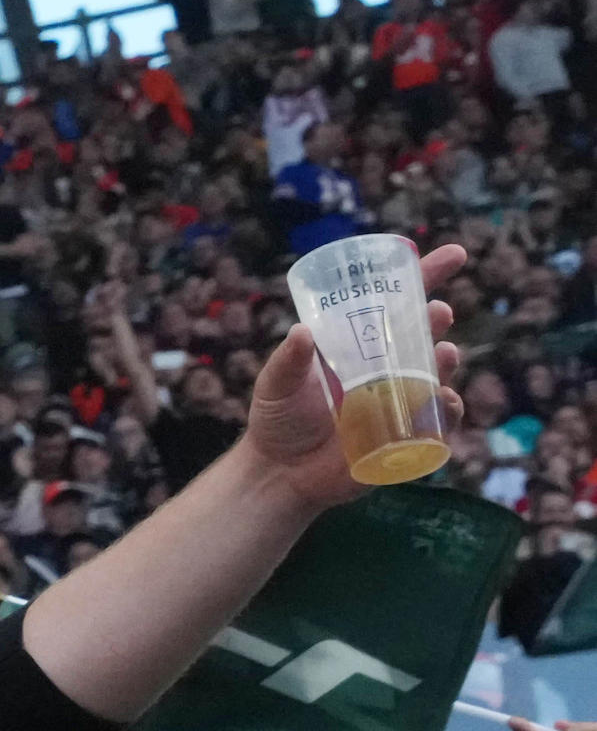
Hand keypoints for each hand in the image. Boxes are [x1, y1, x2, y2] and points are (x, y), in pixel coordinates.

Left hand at [239, 241, 465, 506]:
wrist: (279, 474)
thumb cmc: (278, 421)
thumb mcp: (276, 385)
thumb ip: (288, 361)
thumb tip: (301, 332)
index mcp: (359, 345)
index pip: (398, 304)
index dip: (427, 277)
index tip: (454, 255)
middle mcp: (386, 368)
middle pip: (424, 334)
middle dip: (436, 320)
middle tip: (437, 312)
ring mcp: (400, 400)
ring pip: (437, 374)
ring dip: (445, 360)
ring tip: (443, 353)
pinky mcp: (406, 435)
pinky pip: (440, 420)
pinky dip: (448, 409)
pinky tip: (444, 401)